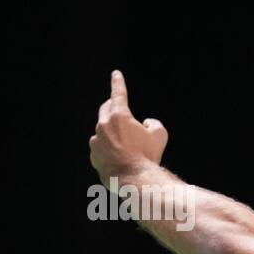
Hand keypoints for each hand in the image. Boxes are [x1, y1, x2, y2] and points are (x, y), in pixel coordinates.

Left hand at [88, 70, 168, 187]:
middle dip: (113, 107)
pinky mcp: (94, 155)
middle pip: (106, 109)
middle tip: (121, 112)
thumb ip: (153, 124)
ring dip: (112, 133)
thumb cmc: (148, 155)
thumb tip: (146, 124)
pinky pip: (100, 147)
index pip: (118, 93)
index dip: (118, 82)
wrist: (134, 179)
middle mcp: (103, 125)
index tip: (116, 74)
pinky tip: (120, 158)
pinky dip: (108, 149)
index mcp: (119, 116)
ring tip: (127, 147)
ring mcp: (96, 140)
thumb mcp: (159, 136)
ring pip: (103, 130)